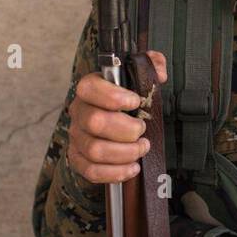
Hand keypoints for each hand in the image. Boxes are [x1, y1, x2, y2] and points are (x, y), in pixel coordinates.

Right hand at [65, 50, 167, 185]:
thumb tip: (160, 73)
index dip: (113, 96)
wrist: (112, 119)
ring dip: (125, 152)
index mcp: (90, 89)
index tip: (136, 101)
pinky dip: (115, 173)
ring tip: (141, 148)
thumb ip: (151, 64)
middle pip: (95, 122)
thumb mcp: (139, 76)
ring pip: (95, 150)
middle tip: (142, 130)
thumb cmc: (126, 99)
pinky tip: (132, 167)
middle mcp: (79, 112)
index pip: (90, 88)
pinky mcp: (79, 159)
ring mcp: (77, 137)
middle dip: (127, 129)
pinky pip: (91, 171)